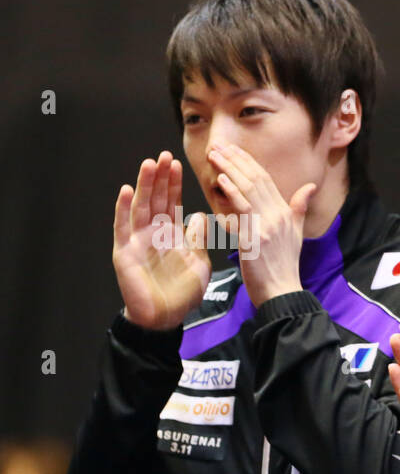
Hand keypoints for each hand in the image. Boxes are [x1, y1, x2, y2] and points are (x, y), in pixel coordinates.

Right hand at [112, 151, 211, 329]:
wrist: (166, 318)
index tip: (178, 164)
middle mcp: (152, 233)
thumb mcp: (198, 262)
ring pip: (140, 207)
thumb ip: (198, 238)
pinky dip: (123, 209)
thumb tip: (201, 214)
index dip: (174, 184)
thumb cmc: (183, 293)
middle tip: (165, 155)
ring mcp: (137, 241)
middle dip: (160, 178)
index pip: (172, 203)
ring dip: (144, 185)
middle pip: (155, 200)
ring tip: (149, 164)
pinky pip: (123, 228)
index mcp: (171, 234)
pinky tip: (125, 191)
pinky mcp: (125, 252)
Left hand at [206, 142, 314, 305]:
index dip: (249, 162)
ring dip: (230, 169)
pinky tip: (222, 179)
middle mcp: (278, 215)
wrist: (282, 292)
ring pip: (248, 190)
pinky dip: (232, 192)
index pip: (266, 180)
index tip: (233, 149)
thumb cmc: (285, 267)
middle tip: (219, 145)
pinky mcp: (255, 238)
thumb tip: (310, 187)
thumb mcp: (296, 234)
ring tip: (216, 155)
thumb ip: (299, 208)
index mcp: (286, 213)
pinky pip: (242, 210)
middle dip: (236, 160)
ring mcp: (267, 226)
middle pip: (256, 179)